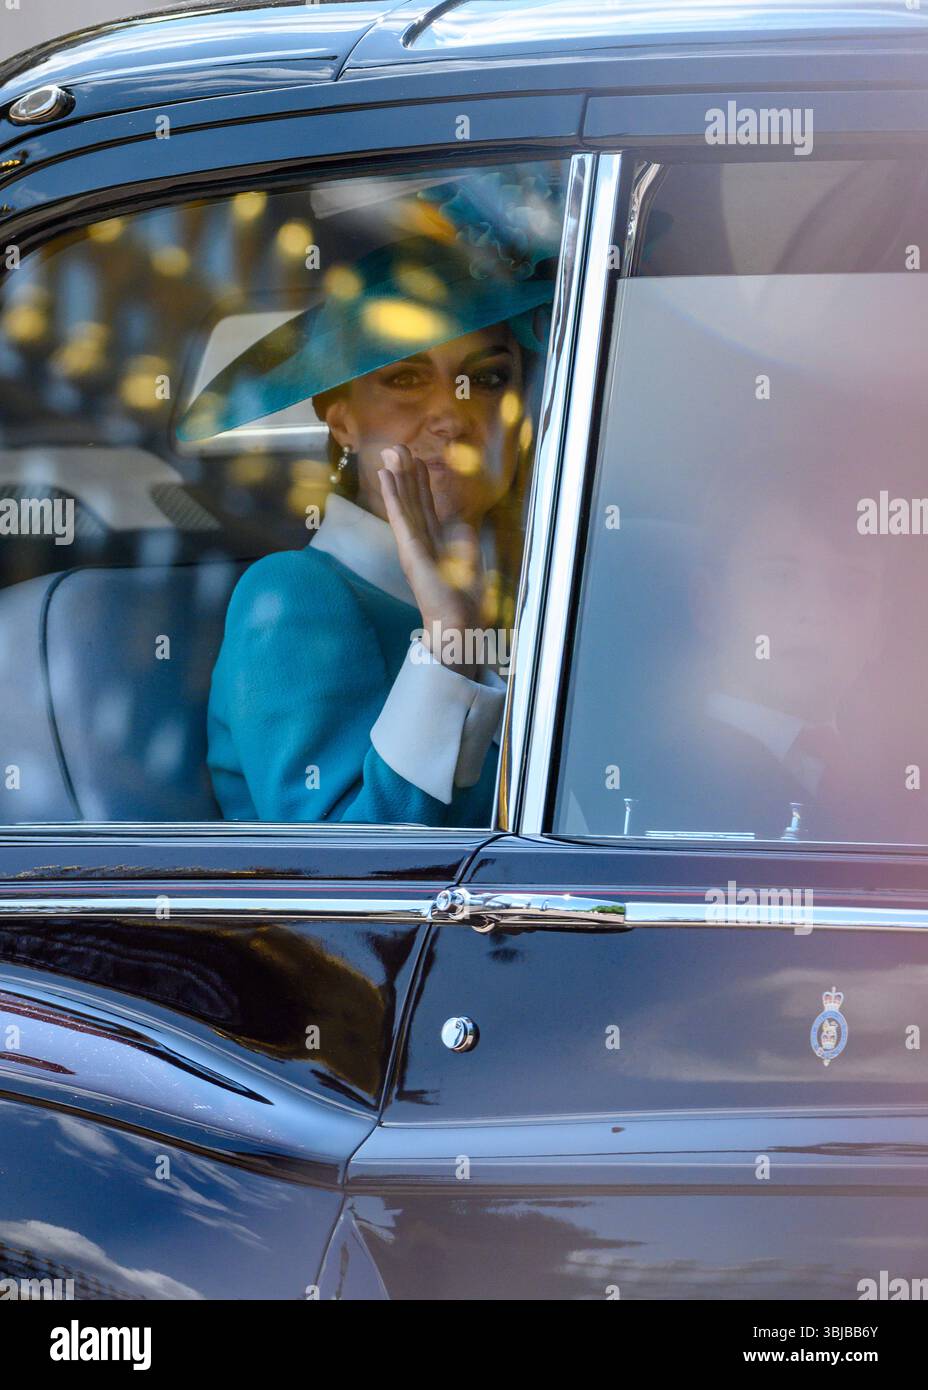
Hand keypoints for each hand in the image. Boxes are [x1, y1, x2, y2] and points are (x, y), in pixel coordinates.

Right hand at [378, 445, 482, 679]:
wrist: (458, 620)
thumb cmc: (464, 597)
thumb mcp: (468, 559)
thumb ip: (463, 539)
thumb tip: (464, 525)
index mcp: (434, 540)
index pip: (425, 503)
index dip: (419, 479)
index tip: (415, 458)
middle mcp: (421, 538)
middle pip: (411, 497)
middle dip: (404, 471)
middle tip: (395, 446)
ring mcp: (413, 542)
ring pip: (403, 501)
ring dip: (395, 476)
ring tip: (388, 453)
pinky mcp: (410, 548)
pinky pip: (399, 516)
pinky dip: (392, 495)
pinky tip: (385, 476)